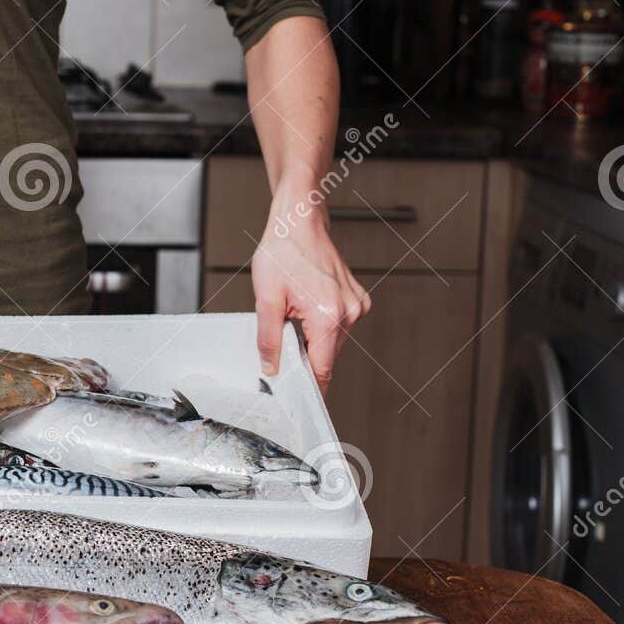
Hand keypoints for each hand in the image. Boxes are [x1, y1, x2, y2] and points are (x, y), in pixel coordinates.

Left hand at [251, 188, 370, 389]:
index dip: (310, 388)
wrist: (300, 222)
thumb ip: (268, 338)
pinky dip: (321, 326)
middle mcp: (350, 312)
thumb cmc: (284, 252)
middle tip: (281, 350)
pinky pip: (338, 326)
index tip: (300, 402)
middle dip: (305, 358)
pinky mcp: (358, 299)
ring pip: (332, 342)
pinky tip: (305, 307)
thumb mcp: (266, 299)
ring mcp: (357, 305)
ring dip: (312, 340)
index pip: (322, 369)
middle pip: (326, 356)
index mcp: (329, 316)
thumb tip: (271, 367)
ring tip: (292, 316)